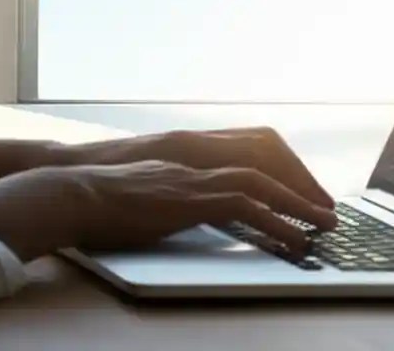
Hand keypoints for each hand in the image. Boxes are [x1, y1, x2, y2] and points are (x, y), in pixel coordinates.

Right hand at [0, 160, 337, 261]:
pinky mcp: (190, 198)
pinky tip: (295, 238)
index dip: (278, 172)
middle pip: (263, 160)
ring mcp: (193, 176)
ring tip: (323, 225)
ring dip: (298, 203)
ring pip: (262, 182)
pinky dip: (277, 221)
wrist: (69, 194)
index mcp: (186, 159)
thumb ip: (167, 194)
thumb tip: (177, 207)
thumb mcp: (142, 192)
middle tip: (325, 210)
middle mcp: (195, 160)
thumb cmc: (94, 201)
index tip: (298, 194)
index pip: (245, 154)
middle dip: (299, 184)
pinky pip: (247, 206)